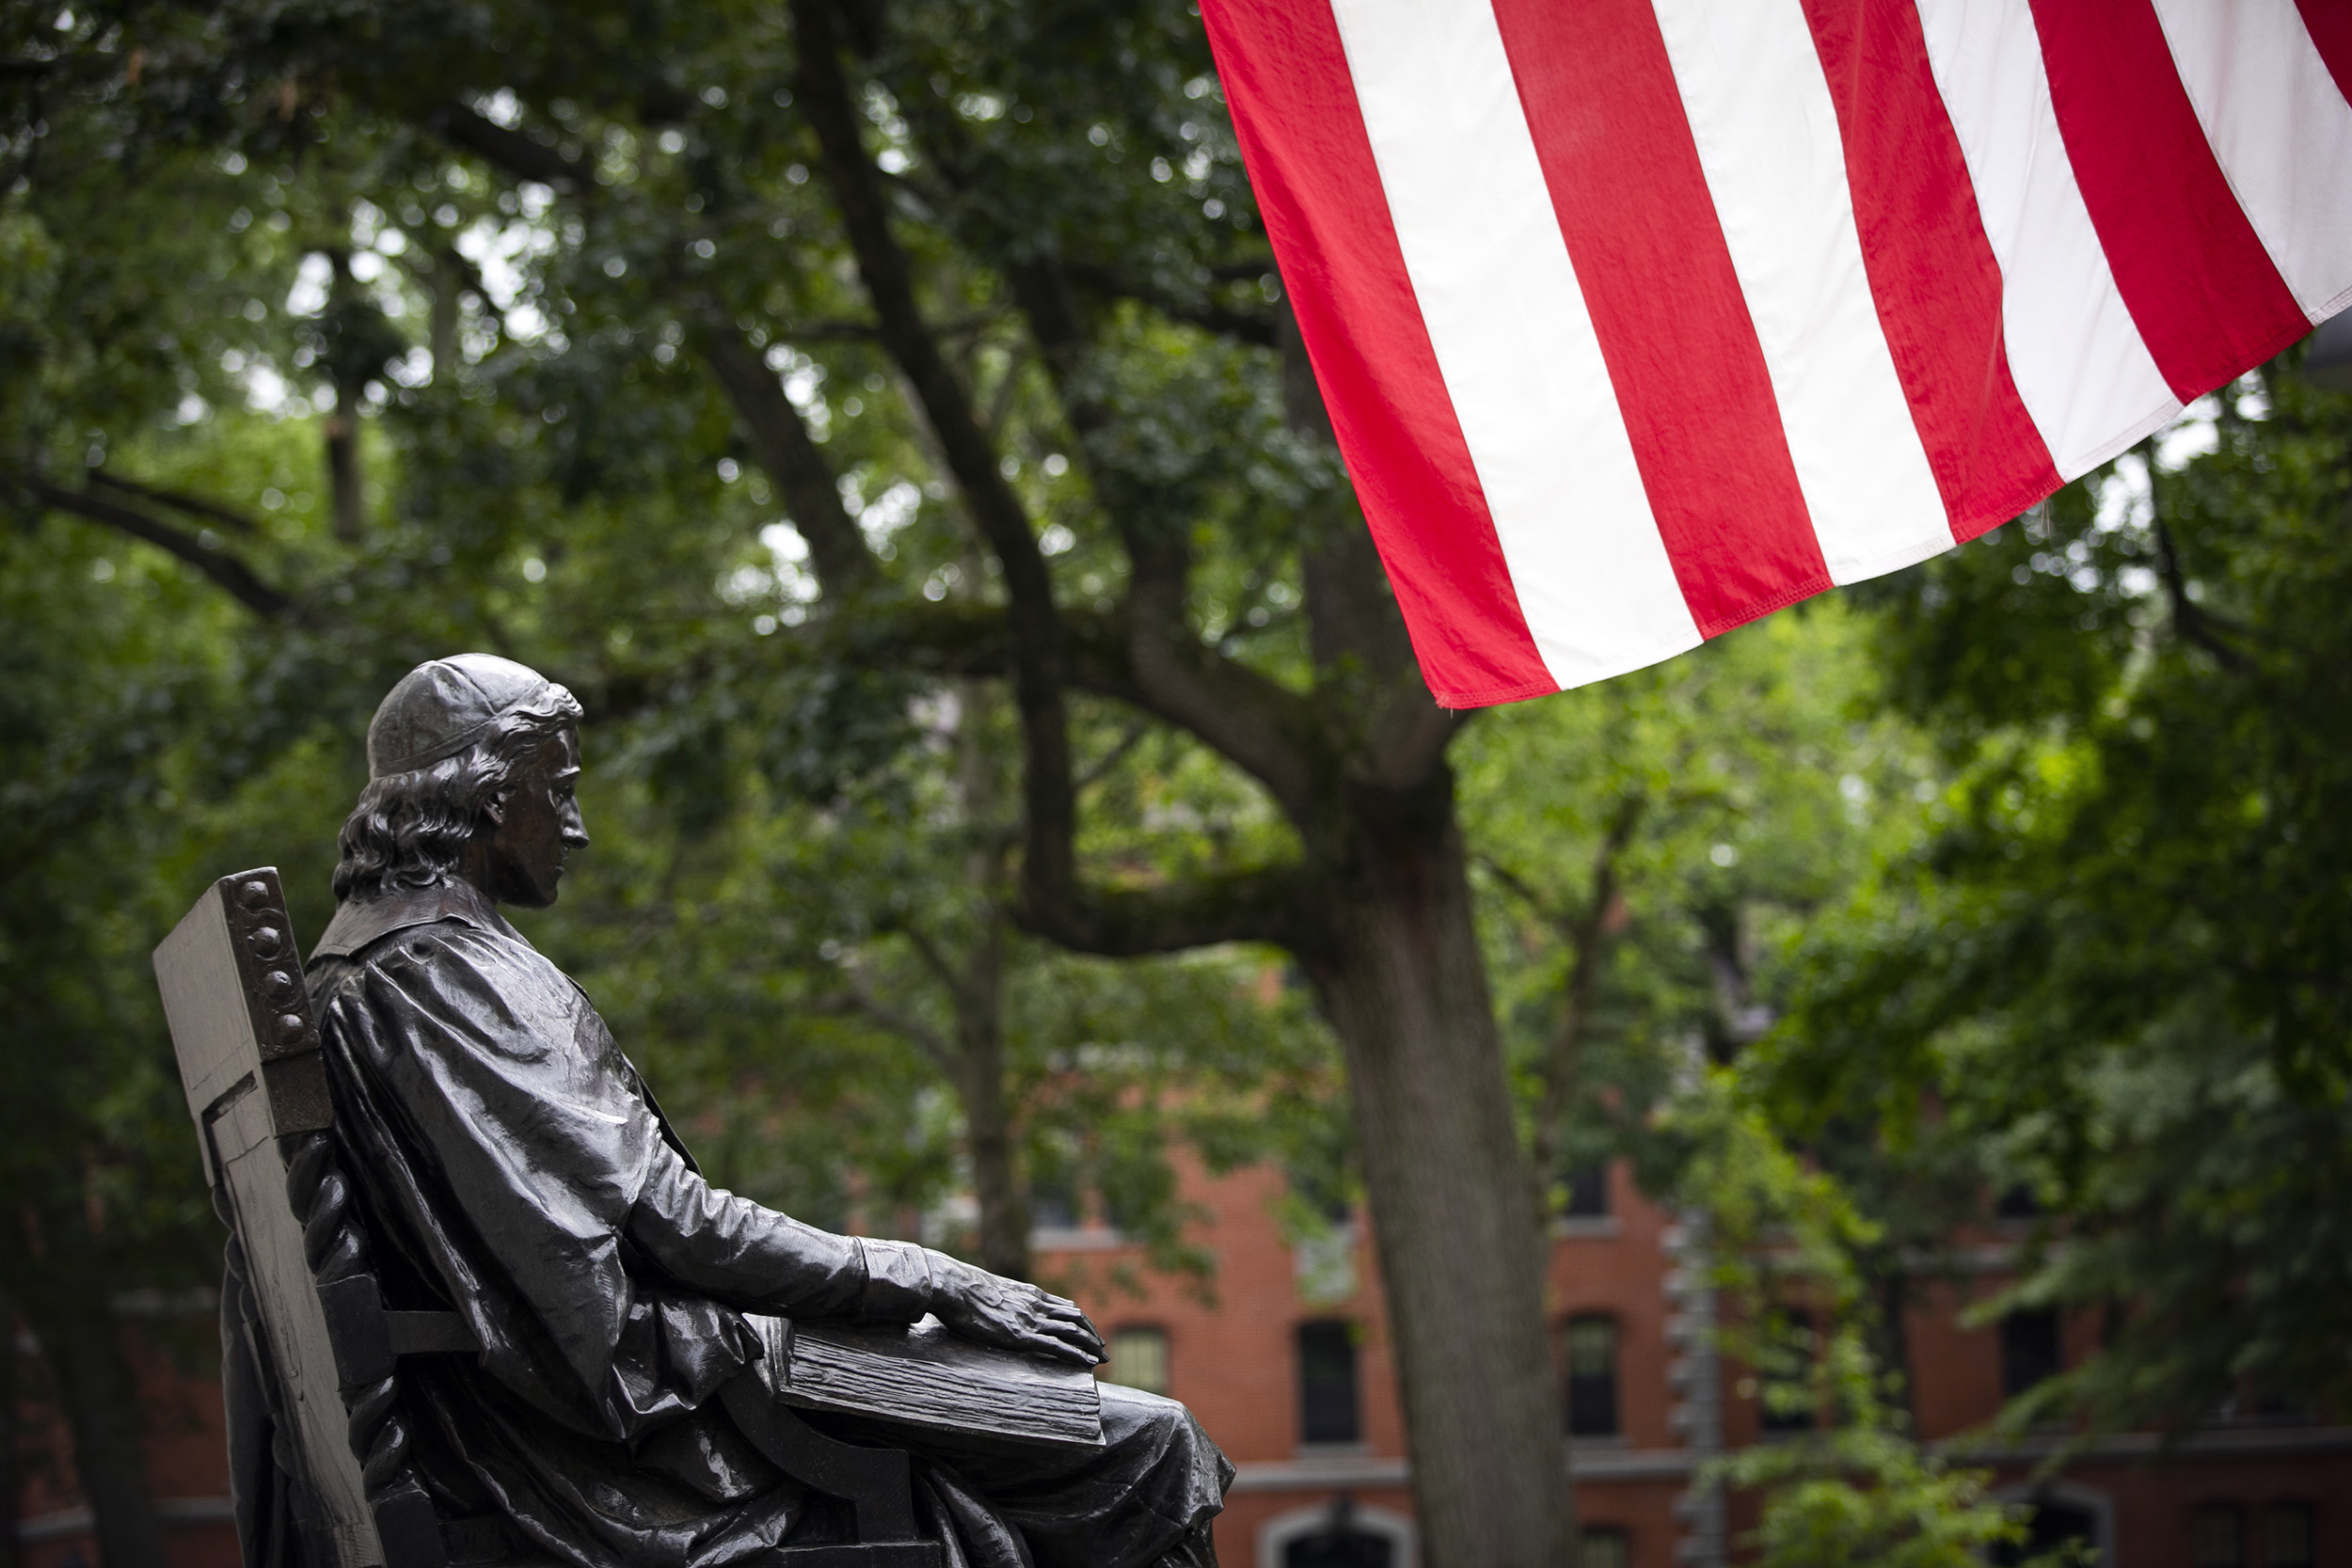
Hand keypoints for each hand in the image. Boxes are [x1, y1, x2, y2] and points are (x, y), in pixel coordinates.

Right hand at [931, 1261, 1104, 1366]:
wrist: (958, 1288)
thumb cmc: (967, 1292)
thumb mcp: (996, 1291)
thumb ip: (1010, 1300)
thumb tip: (1012, 1306)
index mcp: (1031, 1295)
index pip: (1066, 1308)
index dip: (1082, 1322)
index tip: (1091, 1333)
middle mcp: (1037, 1306)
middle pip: (1076, 1319)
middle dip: (1093, 1335)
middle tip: (1104, 1350)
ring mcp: (1032, 1320)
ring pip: (1072, 1332)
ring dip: (1091, 1346)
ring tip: (1102, 1360)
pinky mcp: (1023, 1335)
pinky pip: (1057, 1346)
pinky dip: (1076, 1354)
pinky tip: (1087, 1363)